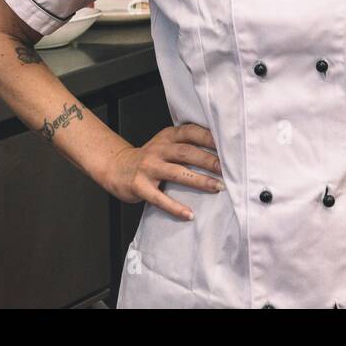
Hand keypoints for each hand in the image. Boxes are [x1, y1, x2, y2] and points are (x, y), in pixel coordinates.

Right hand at [103, 123, 222, 219]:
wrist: (116, 167)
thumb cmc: (149, 158)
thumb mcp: (165, 144)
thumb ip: (185, 144)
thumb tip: (219, 152)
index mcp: (167, 137)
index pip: (190, 132)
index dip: (209, 137)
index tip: (228, 145)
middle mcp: (158, 149)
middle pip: (186, 152)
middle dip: (209, 160)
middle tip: (227, 169)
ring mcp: (148, 167)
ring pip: (177, 173)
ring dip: (199, 180)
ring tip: (217, 187)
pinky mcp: (139, 186)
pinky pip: (159, 198)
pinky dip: (175, 206)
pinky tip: (189, 214)